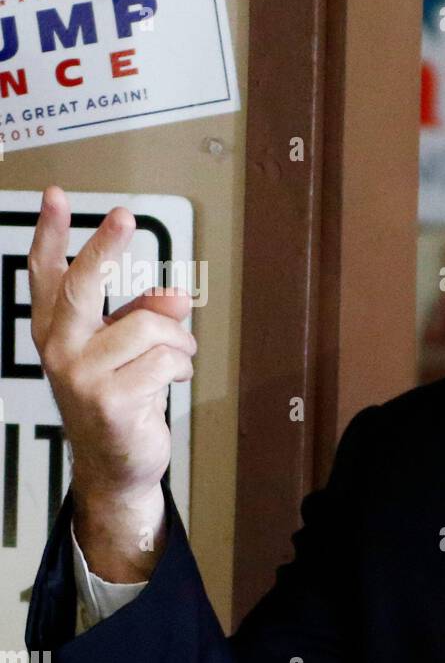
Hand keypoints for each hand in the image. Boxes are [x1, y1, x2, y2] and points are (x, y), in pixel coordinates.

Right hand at [27, 185, 196, 508]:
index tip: (56, 197)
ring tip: (177, 359)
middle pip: (82, 284)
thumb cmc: (121, 397)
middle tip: (124, 215)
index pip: (46, 275)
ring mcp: (80, 375)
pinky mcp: (110, 399)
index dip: (50, 234)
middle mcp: (59, 348)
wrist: (116, 465)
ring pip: (149, 327)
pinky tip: (172, 381)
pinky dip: (181, 367)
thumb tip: (177, 295)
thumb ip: (146, 314)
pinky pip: (165, 360)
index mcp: (55, 330)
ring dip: (178, 342)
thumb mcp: (128, 349)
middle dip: (106, 246)